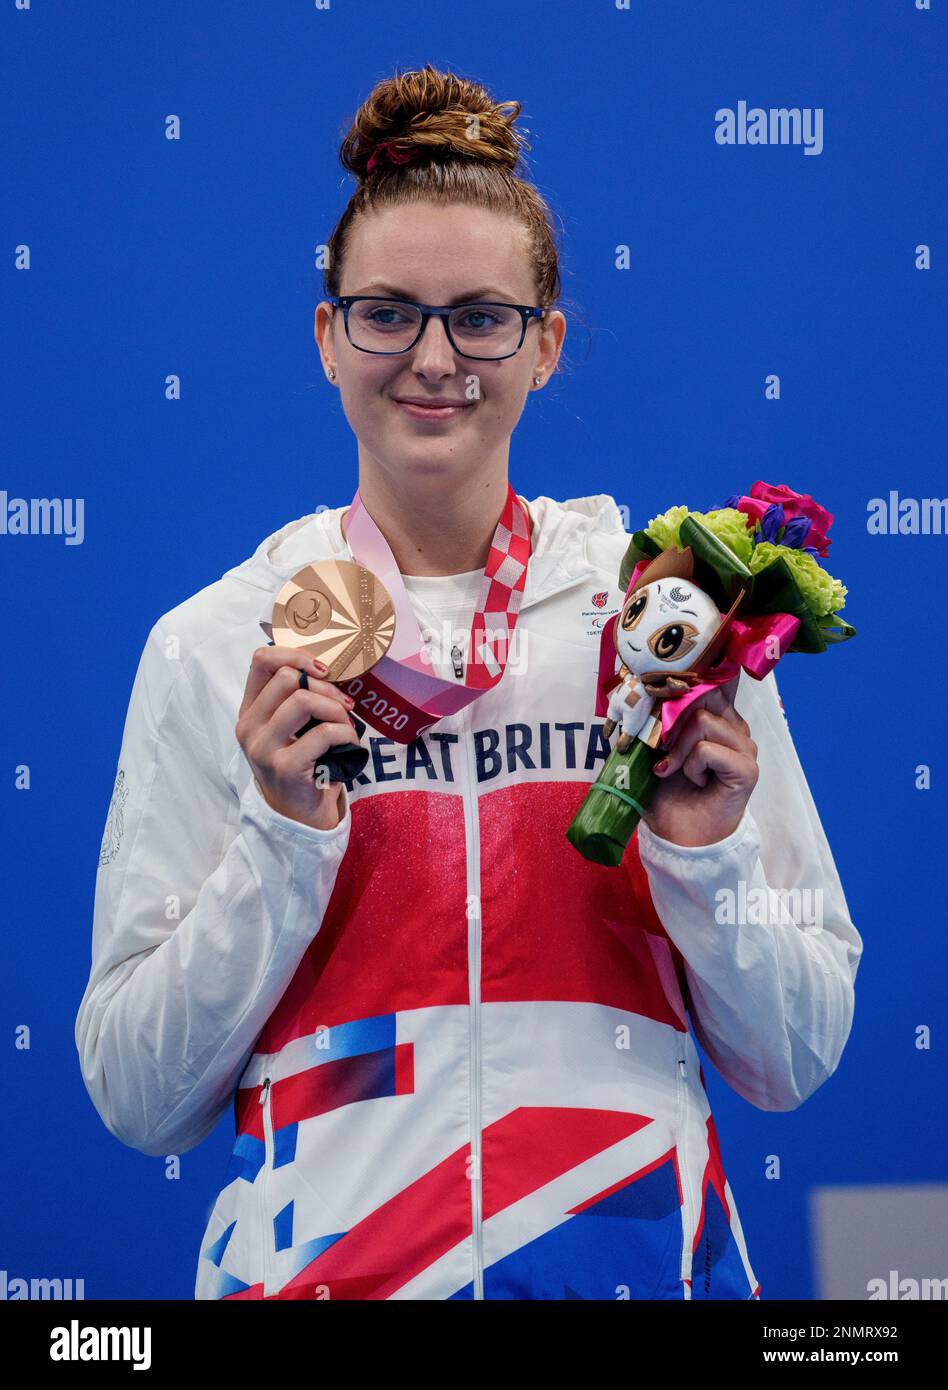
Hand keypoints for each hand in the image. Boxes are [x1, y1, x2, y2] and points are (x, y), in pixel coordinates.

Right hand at [235, 646, 358, 831]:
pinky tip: (348, 744)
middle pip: (287, 677)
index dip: (295, 655)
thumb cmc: (303, 764)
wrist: (299, 816)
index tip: (322, 669)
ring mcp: (264, 748)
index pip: (261, 661)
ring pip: (304, 700)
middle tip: (342, 704)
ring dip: (336, 710)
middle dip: (324, 686)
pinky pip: (324, 733)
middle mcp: (249, 727)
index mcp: (249, 710)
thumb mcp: (290, 728)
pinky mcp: (286, 767)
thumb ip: (296, 698)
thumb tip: (325, 667)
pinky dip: (346, 733)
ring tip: (345, 726)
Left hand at [640, 675, 757, 847]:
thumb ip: (656, 717)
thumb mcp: (654, 748)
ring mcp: (744, 746)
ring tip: (677, 771)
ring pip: (701, 720)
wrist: (679, 836)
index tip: (661, 687)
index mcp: (716, 716)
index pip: (709, 678)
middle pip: (700, 694)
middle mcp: (734, 726)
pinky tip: (696, 782)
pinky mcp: (746, 768)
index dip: (685, 679)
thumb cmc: (667, 792)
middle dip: (670, 720)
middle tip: (661, 749)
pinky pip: (707, 749)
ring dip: (678, 750)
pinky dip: (691, 766)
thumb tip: (642, 686)